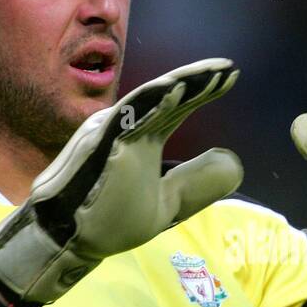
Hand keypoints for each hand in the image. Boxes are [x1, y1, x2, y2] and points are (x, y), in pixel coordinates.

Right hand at [0, 59, 242, 303]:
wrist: (70, 238)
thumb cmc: (109, 219)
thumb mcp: (168, 203)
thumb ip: (197, 184)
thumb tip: (236, 164)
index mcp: (143, 139)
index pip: (177, 108)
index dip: (202, 92)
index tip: (231, 77)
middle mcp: (128, 127)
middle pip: (168, 96)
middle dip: (199, 81)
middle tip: (228, 67)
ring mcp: (112, 130)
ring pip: (150, 98)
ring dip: (181, 83)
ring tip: (211, 72)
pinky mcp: (101, 140)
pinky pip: (129, 115)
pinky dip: (154, 101)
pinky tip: (179, 90)